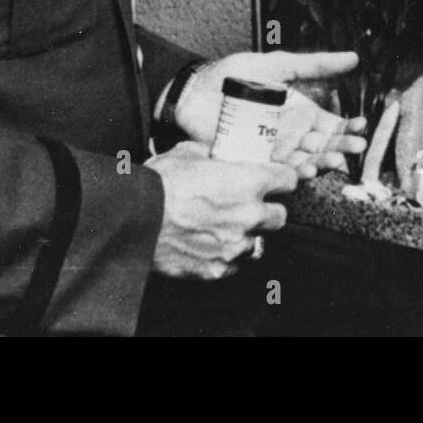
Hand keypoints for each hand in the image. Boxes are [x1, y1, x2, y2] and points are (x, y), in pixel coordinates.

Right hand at [144, 141, 295, 279]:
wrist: (135, 220)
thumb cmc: (159, 184)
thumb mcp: (187, 153)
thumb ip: (210, 154)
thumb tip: (212, 154)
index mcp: (248, 182)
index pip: (287, 179)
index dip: (281, 178)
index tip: (275, 179)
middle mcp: (249, 216)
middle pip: (280, 217)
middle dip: (268, 210)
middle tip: (249, 205)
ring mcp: (235, 246)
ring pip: (256, 243)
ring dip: (244, 235)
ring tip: (221, 227)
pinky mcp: (218, 269)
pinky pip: (233, 264)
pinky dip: (224, 256)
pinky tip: (207, 245)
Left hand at [174, 51, 367, 180]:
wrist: (195, 91)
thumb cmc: (234, 74)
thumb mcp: (278, 64)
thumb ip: (314, 65)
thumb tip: (352, 57)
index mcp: (300, 112)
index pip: (331, 125)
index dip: (348, 128)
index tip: (361, 127)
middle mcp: (291, 134)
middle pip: (323, 146)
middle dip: (341, 148)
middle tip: (355, 147)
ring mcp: (274, 150)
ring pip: (306, 161)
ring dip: (322, 163)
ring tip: (333, 159)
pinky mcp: (256, 162)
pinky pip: (279, 171)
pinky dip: (294, 173)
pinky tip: (305, 170)